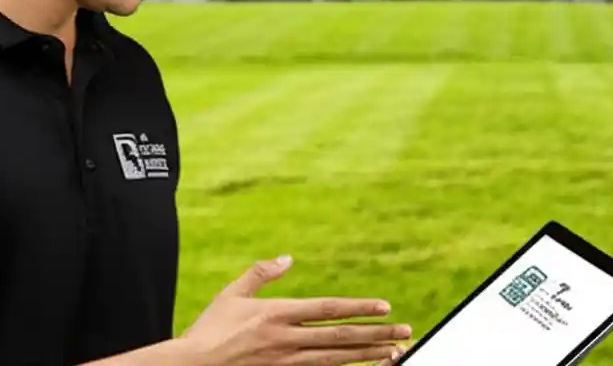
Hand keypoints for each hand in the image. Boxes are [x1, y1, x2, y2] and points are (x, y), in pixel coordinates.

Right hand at [180, 255, 411, 365]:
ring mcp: (285, 362)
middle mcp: (287, 339)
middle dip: (376, 334)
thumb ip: (261, 273)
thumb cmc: (208, 330)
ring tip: (392, 352)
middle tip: (404, 331)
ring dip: (366, 355)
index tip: (385, 308)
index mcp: (278, 314)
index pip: (328, 309)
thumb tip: (288, 258)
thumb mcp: (232, 294)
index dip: (359, 308)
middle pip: (341, 336)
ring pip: (336, 359)